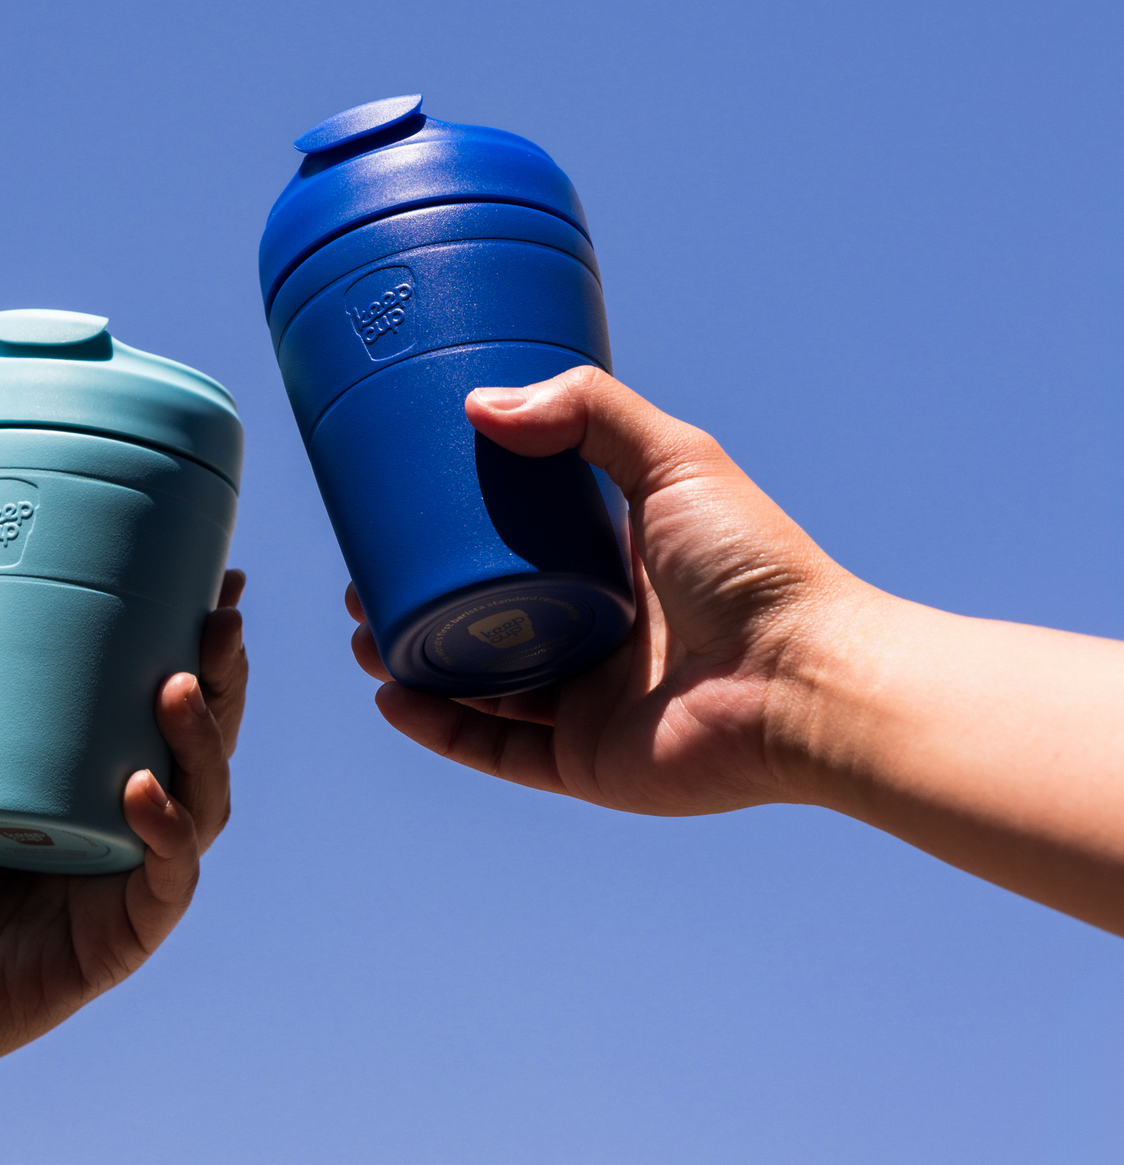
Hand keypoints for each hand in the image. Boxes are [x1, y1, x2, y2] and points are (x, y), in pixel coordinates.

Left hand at [0, 563, 247, 1100]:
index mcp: (104, 772)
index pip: (176, 697)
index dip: (208, 643)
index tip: (218, 581)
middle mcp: (136, 819)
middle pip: (210, 740)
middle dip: (226, 679)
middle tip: (216, 622)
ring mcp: (136, 877)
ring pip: (205, 802)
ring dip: (204, 743)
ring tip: (179, 686)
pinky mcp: (124, 935)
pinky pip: (166, 878)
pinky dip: (166, 833)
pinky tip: (144, 793)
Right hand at [348, 366, 858, 816]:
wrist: (802, 678)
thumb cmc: (753, 566)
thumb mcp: (675, 459)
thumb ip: (589, 412)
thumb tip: (482, 403)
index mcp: (617, 566)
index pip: (519, 545)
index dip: (455, 533)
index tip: (396, 511)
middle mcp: (599, 635)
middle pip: (485, 618)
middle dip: (416, 604)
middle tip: (363, 581)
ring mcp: (588, 702)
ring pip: (477, 686)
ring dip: (413, 665)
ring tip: (365, 635)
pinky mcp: (583, 761)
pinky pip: (495, 749)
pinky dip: (439, 728)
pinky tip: (393, 699)